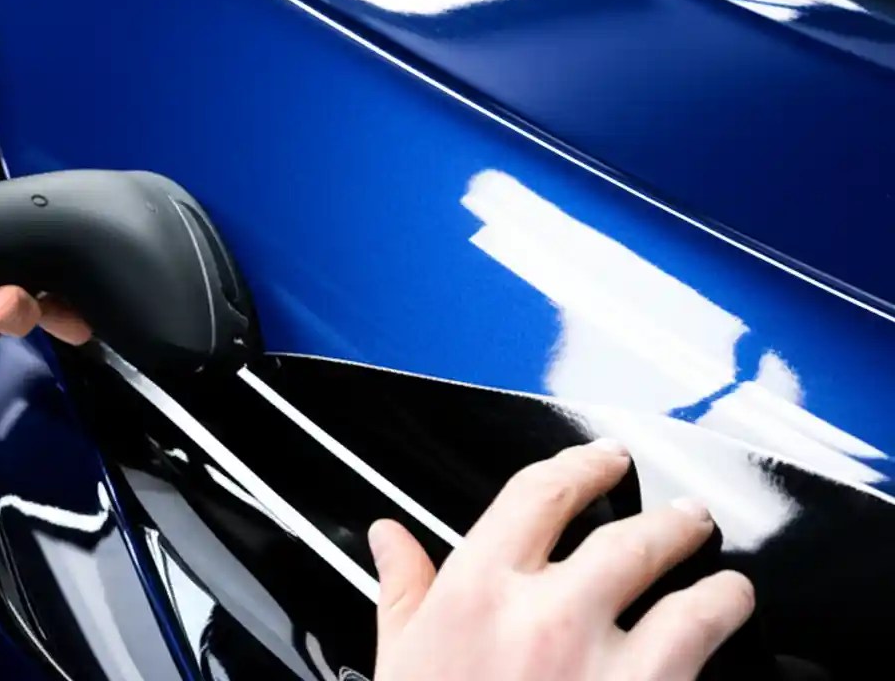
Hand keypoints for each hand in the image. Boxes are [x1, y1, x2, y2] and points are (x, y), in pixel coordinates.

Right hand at [368, 440, 754, 680]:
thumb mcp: (400, 658)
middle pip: (619, 529)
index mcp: (476, 589)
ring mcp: (601, 654)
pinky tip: (729, 609)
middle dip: (661, 514)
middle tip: (680, 513)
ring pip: (674, 576)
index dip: (577, 463)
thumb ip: (402, 589)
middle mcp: (543, 610)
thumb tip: (389, 539)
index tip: (597, 460)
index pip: (536, 492)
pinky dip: (725, 611)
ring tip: (716, 560)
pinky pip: (704, 631)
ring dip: (705, 560)